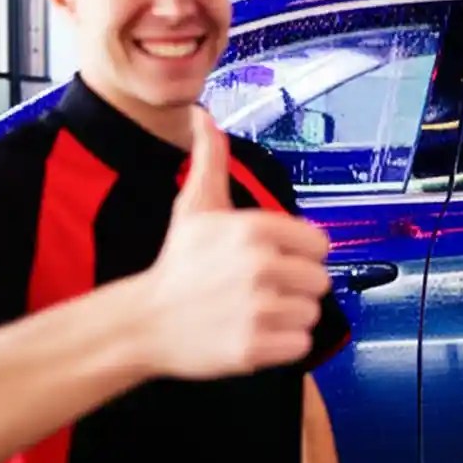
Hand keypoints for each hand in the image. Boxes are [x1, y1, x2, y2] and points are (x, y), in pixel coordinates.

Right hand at [135, 106, 331, 379]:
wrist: (143, 322)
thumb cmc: (177, 263)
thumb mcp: (194, 206)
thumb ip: (210, 160)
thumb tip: (202, 115)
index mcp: (254, 229)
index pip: (320, 244)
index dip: (301, 254)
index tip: (274, 259)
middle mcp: (260, 266)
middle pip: (320, 281)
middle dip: (296, 287)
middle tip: (260, 289)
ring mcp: (257, 309)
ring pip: (311, 314)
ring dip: (289, 317)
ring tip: (255, 312)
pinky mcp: (253, 347)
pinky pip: (300, 345)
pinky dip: (282, 345)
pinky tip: (254, 334)